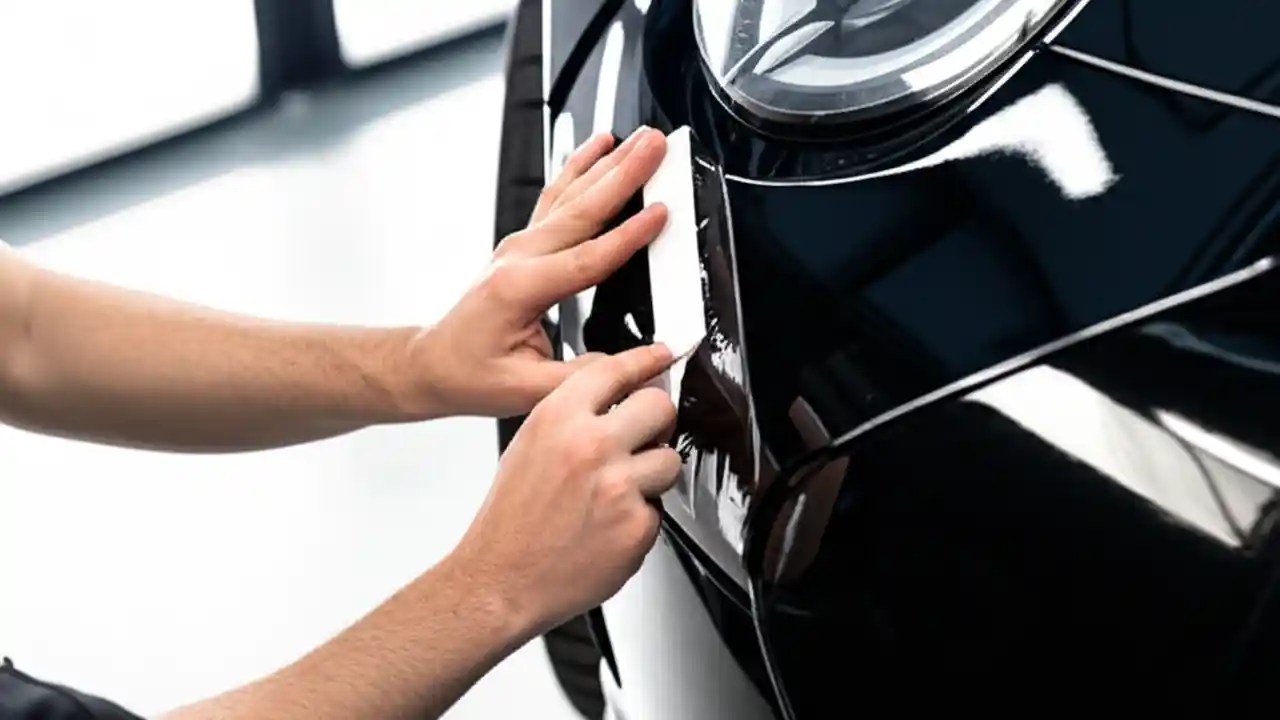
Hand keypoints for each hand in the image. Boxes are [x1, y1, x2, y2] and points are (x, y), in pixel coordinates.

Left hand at [405, 126, 668, 418]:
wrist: (433, 364)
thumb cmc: (470, 375)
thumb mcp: (529, 390)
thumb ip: (587, 375)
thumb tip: (642, 363)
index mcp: (520, 290)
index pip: (586, 259)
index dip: (627, 237)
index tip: (660, 212)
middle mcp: (518, 258)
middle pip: (581, 210)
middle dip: (624, 174)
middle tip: (655, 146)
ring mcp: (519, 246)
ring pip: (571, 195)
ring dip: (609, 163)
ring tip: (639, 139)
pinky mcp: (524, 244)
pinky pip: (557, 196)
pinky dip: (580, 166)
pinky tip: (599, 146)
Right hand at [452, 343, 681, 635]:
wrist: (500, 580)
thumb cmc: (511, 518)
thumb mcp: (529, 444)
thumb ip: (573, 416)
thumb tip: (619, 398)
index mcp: (558, 419)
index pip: (616, 370)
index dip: (646, 361)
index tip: (663, 356)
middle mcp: (590, 446)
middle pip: (660, 407)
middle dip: (657, 421)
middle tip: (645, 436)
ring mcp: (618, 486)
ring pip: (669, 460)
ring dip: (652, 474)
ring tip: (617, 492)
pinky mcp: (636, 525)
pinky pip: (659, 509)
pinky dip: (640, 518)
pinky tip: (609, 526)